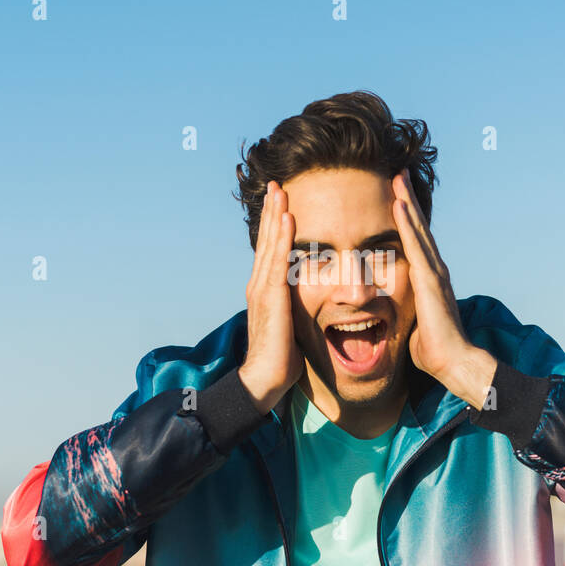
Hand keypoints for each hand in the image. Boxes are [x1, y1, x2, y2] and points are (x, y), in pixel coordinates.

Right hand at [239, 181, 303, 414]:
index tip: (281, 203)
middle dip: (271, 212)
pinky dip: (281, 237)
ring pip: (270, 244)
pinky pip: (277, 260)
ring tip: (280, 190)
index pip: (270, 252)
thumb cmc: (280, 360)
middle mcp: (259, 286)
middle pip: (266, 241)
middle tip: (276, 184)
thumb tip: (305, 304)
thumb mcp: (290, 327)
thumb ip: (294, 310)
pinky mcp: (269, 297)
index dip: (275, 227)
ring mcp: (262, 290)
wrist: (263, 381)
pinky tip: (288, 218)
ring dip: (276, 215)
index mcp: (265, 292)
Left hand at [392, 169, 496, 408]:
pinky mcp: (430, 280)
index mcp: (430, 278)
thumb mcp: (413, 320)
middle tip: (398, 172)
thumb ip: (405, 307)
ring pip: (418, 229)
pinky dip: (407, 224)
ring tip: (398, 177)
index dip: (407, 217)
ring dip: (408, 202)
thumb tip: (391, 308)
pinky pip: (415, 246)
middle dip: (408, 199)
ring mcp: (435, 272)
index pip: (416, 240)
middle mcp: (435, 270)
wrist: (453, 362)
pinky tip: (398, 205)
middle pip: (419, 227)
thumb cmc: (432, 348)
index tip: (397, 195)